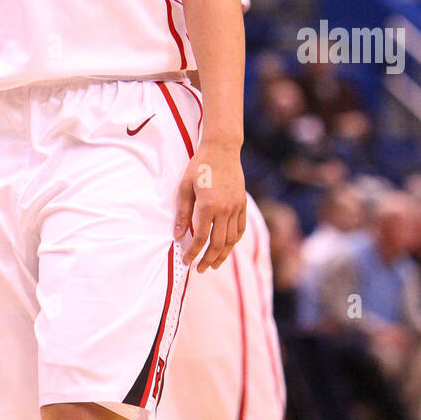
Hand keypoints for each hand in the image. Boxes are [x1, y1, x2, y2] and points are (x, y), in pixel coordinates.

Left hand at [174, 140, 245, 271]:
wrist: (222, 150)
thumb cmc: (200, 166)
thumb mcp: (185, 187)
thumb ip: (183, 213)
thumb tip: (178, 235)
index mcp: (208, 205)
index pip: (201, 238)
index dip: (193, 252)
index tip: (186, 261)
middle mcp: (225, 209)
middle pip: (218, 243)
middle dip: (208, 259)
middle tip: (199, 269)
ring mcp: (236, 208)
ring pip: (231, 240)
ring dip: (222, 255)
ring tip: (213, 265)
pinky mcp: (243, 205)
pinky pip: (240, 229)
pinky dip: (233, 241)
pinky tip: (226, 248)